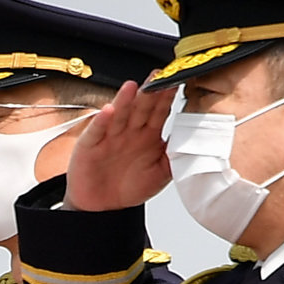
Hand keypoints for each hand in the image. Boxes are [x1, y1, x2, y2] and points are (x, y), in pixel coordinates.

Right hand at [64, 78, 176, 212]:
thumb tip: (192, 145)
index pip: (160, 111)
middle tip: (159, 76)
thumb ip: (174, 159)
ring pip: (120, 114)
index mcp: (148, 135)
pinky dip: (102, 121)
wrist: (101, 208)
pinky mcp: (91, 145)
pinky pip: (97, 131)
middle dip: (150, 92)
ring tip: (133, 87)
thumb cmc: (129, 188)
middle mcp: (130, 131)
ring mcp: (110, 136)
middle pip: (141, 108)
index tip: (178, 82)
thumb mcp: (159, 176)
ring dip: (125, 100)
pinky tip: (108, 111)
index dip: (168, 97)